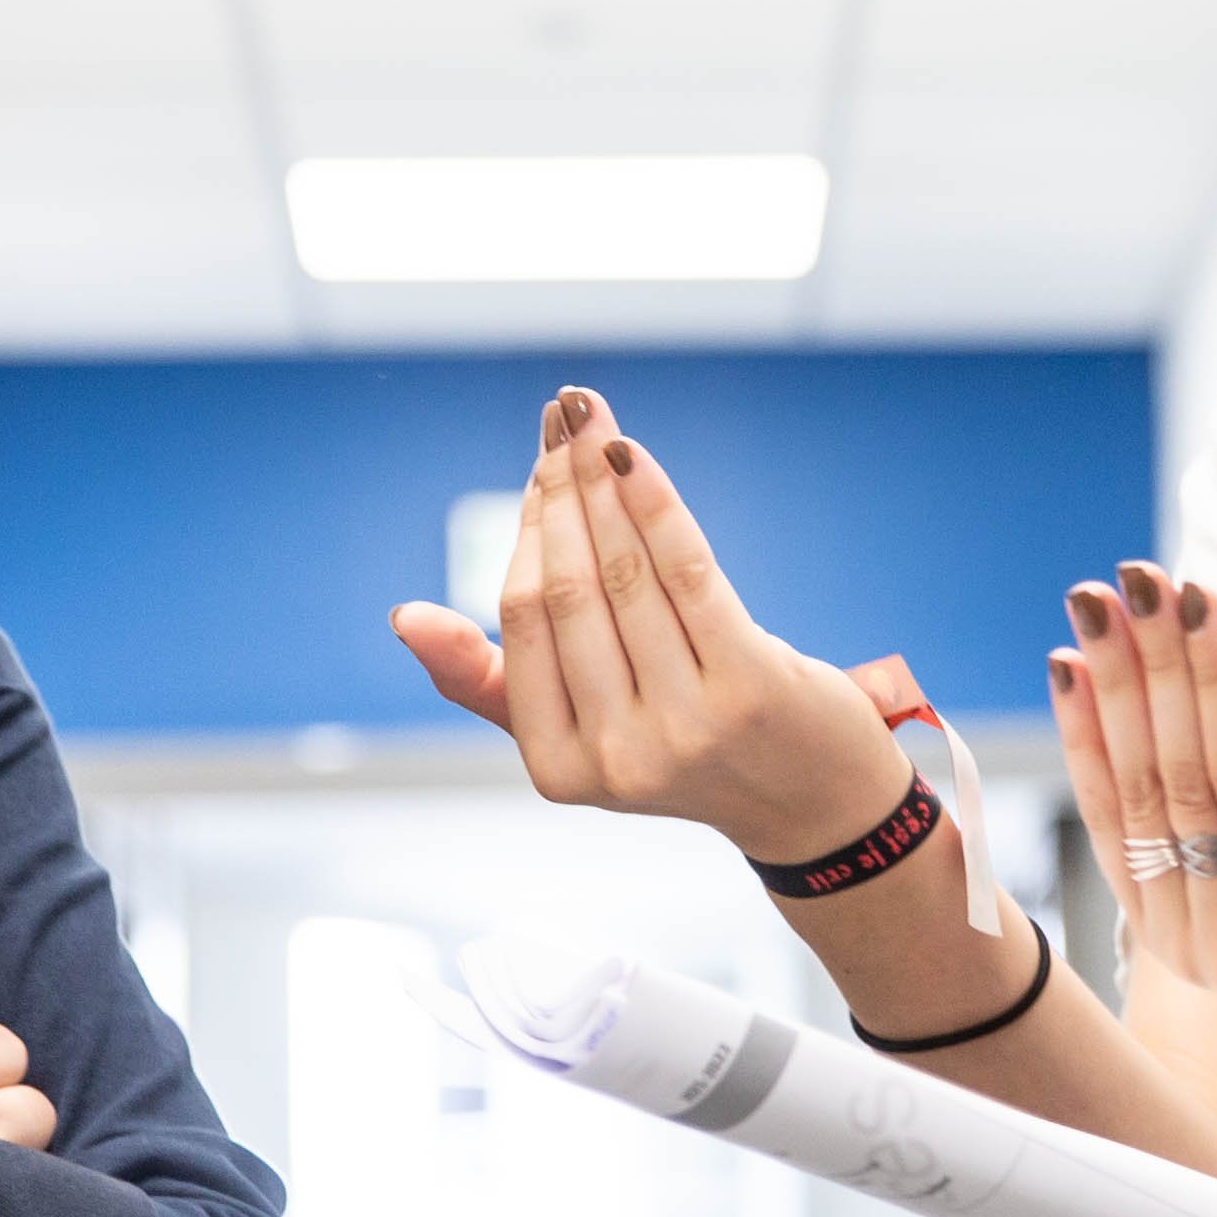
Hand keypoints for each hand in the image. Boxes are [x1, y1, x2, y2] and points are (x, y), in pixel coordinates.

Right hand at [389, 389, 913, 862]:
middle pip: (571, 589)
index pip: (523, 620)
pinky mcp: (750, 686)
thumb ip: (492, 681)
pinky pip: (688, 572)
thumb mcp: (584, 733)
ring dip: (603, 480)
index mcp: (559, 768)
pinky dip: (655, 502)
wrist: (812, 799)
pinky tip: (632, 453)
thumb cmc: (686, 743)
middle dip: (560, 489)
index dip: (526, 531)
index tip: (538, 467)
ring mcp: (686, 725)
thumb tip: (404, 615)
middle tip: (561, 418)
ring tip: (592, 418)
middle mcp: (618, 756)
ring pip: (627, 573)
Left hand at [1048, 567, 1216, 1006]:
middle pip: (1184, 787)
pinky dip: (1085, 742)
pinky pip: (1110, 822)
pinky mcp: (1152, 925)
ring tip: (1095, 600)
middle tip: (1136, 577)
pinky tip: (1066, 667)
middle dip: (1157, 670)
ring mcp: (1183, 943)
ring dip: (1112, 691)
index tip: (1199, 598)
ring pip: (1138, 799)